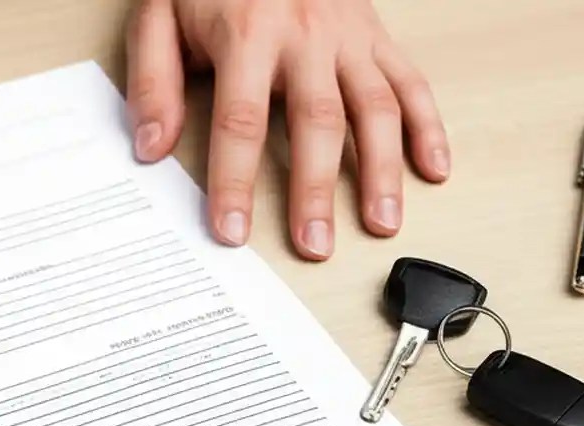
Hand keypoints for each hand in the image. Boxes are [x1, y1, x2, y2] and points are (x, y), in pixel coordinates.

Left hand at [126, 0, 449, 259]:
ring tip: (381, 224)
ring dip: (381, 171)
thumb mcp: (159, 15)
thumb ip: (152, 81)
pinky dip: (428, 128)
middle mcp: (305, 35)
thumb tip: (150, 148)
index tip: (232, 230)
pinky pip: (411, 82)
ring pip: (374, 108)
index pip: (240, 121)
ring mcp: (348, 36)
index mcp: (247, 33)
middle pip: (315, 123)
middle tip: (314, 245)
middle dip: (315, 190)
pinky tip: (433, 171)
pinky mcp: (376, 35)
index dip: (235, 182)